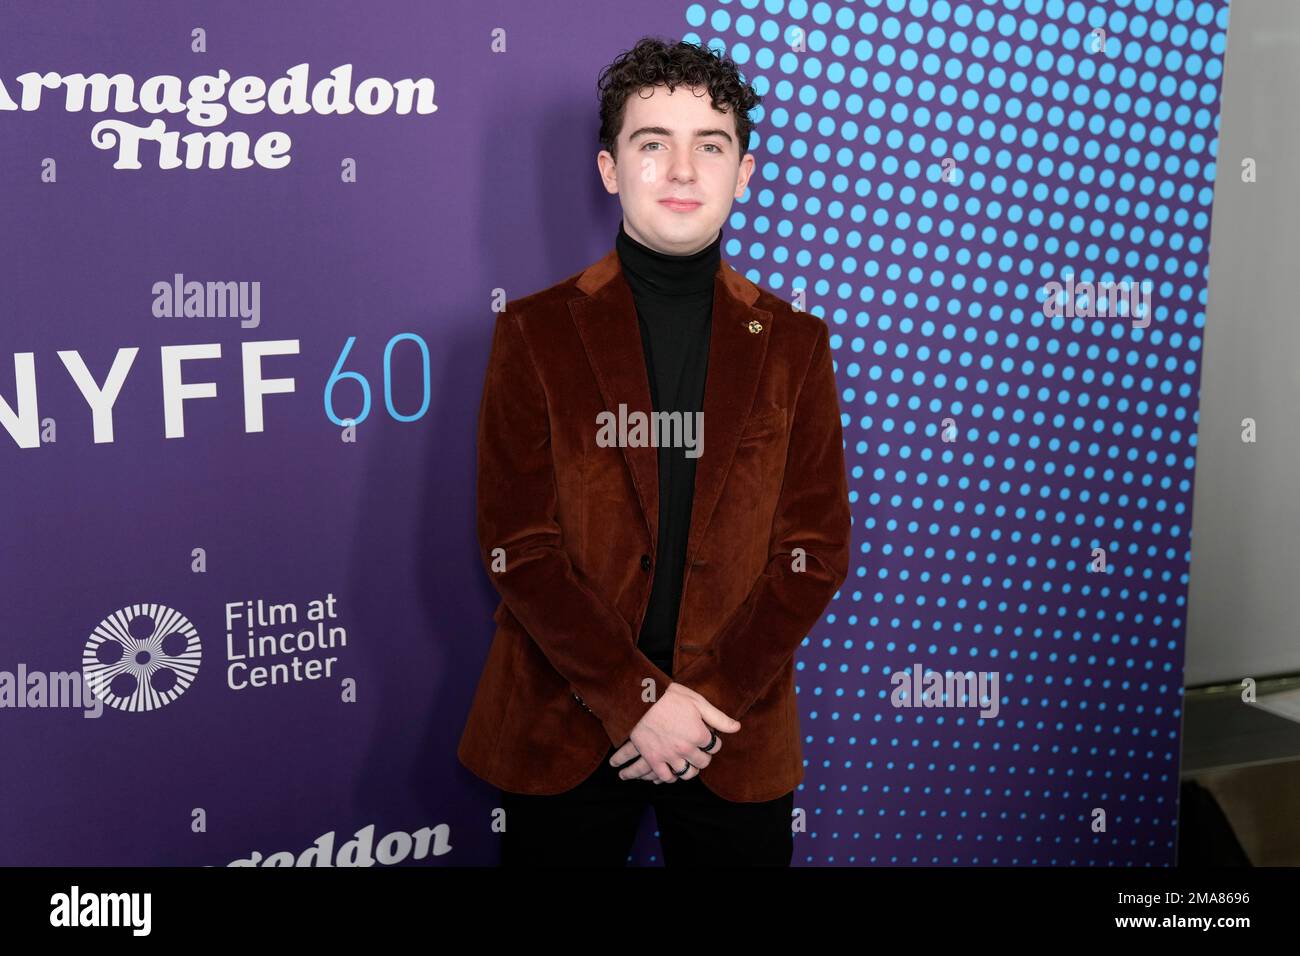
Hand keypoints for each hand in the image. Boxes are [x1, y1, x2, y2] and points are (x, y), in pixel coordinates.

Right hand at [610, 682, 739, 782]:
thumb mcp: (697, 702)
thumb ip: (718, 717)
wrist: (639, 699)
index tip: (707, 736)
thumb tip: (737, 728)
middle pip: (702, 762)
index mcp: (698, 734)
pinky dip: (669, 777)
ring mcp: (669, 756)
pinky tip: (670, 772)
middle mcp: (686, 749)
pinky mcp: (653, 759)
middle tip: (698, 751)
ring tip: (687, 764)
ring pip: (686, 773)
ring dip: (689, 770)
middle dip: (703, 756)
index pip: (715, 746)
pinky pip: (665, 777)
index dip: (712, 741)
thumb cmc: (668, 697)